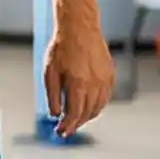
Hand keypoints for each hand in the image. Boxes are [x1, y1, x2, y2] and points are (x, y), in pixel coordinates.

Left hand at [44, 18, 114, 137]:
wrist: (79, 28)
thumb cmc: (61, 47)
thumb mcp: (49, 71)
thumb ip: (52, 95)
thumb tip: (54, 113)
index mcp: (78, 83)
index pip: (75, 114)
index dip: (68, 126)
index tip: (61, 131)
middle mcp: (94, 84)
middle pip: (87, 114)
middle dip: (76, 123)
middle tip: (66, 127)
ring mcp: (105, 80)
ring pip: (98, 108)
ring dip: (87, 116)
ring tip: (75, 118)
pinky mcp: (110, 76)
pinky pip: (105, 97)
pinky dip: (97, 105)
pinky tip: (87, 105)